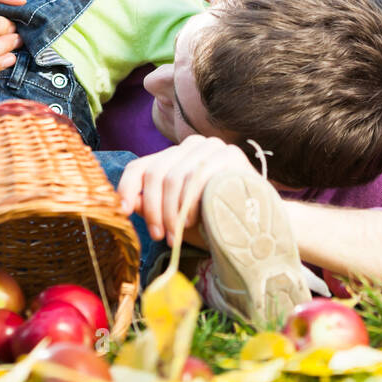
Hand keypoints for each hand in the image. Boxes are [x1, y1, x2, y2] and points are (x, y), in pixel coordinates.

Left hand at [116, 136, 261, 246]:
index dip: (126, 188)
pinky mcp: (229, 155)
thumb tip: (127, 202)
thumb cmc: (213, 219)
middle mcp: (192, 145)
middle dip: (152, 209)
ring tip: (178, 234)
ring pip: (174, 178)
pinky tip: (193, 222)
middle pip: (155, 173)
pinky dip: (188, 205)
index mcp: (175, 155)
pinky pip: (197, 179)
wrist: (258, 223)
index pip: (141, 166)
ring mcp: (212, 147)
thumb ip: (151, 205)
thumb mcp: (175, 214)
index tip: (123, 212)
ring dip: (171, 212)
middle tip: (158, 235)